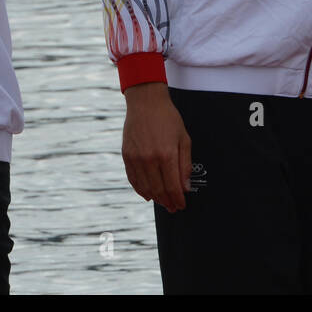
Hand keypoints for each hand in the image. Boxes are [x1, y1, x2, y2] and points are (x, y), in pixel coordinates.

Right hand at [121, 82, 191, 211]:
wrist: (146, 102)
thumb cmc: (168, 118)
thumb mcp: (184, 139)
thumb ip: (185, 165)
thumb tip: (185, 188)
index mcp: (167, 154)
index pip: (173, 187)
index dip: (178, 200)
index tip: (182, 205)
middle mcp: (149, 159)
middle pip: (159, 191)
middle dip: (168, 202)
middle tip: (173, 208)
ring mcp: (136, 158)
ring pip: (145, 188)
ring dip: (155, 198)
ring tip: (163, 202)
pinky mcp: (127, 156)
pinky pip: (133, 180)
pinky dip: (140, 190)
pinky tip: (148, 194)